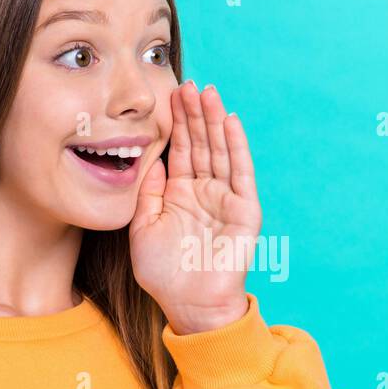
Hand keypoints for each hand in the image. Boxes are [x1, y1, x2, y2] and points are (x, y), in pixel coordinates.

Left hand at [129, 81, 261, 334]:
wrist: (190, 305)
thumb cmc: (164, 274)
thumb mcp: (143, 227)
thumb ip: (147, 193)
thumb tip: (149, 160)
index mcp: (180, 194)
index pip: (182, 149)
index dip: (178, 122)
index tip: (172, 93)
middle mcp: (205, 192)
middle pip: (202, 143)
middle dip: (196, 113)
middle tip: (189, 83)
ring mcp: (226, 199)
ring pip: (221, 151)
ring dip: (215, 121)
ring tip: (209, 92)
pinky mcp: (245, 210)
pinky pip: (241, 173)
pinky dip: (237, 147)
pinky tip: (230, 122)